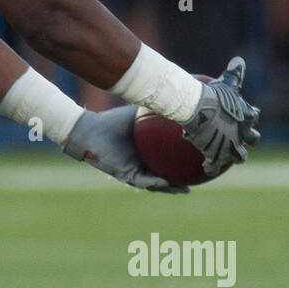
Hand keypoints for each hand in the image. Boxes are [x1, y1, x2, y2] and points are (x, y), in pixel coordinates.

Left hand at [63, 104, 187, 191]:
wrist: (91, 130)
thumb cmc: (112, 121)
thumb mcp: (137, 114)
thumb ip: (154, 109)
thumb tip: (172, 98)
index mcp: (145, 153)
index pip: (165, 162)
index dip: (179, 166)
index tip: (196, 165)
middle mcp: (140, 164)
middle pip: (163, 178)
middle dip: (178, 184)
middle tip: (194, 185)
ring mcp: (133, 170)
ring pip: (154, 184)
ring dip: (169, 188)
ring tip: (184, 189)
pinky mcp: (124, 174)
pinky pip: (141, 180)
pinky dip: (153, 182)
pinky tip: (165, 181)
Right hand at [181, 57, 260, 176]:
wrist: (201, 109)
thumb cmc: (214, 94)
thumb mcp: (227, 83)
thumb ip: (234, 74)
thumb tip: (238, 60)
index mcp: (246, 116)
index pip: (253, 117)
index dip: (250, 117)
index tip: (247, 116)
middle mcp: (243, 133)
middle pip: (253, 139)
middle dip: (248, 139)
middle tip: (239, 140)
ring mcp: (231, 145)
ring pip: (239, 156)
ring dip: (233, 156)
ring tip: (225, 157)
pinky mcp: (217, 154)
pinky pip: (214, 164)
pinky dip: (210, 166)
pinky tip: (206, 168)